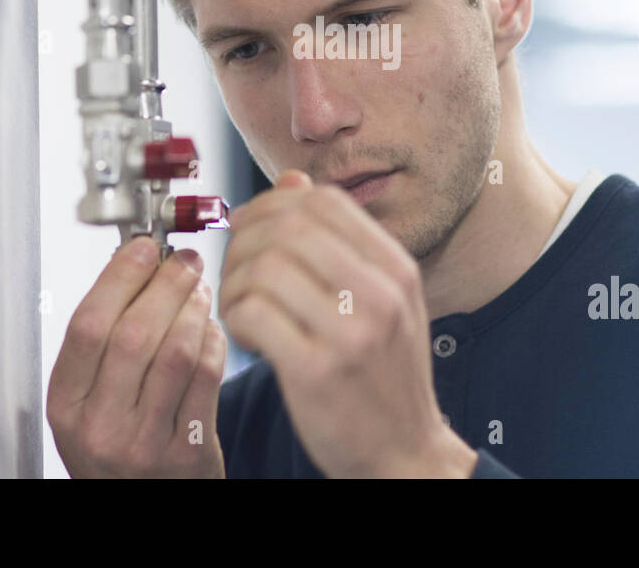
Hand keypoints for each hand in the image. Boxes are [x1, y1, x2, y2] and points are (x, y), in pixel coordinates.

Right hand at [47, 237, 226, 477]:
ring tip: (199, 290)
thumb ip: (102, 342)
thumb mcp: (87, 399)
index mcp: (67, 404)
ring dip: (193, 308)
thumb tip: (135, 265)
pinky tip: (210, 328)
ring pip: (175, 351)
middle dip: (165, 284)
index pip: (87, 325)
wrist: (141, 502)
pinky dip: (213, 340)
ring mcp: (145, 441)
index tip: (142, 248)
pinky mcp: (188, 451)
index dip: (118, 277)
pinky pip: (207, 377)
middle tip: (184, 260)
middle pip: (133, 334)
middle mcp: (100, 425)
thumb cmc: (117, 442)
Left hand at [218, 171, 476, 477]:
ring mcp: (352, 333)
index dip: (273, 203)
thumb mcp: (382, 300)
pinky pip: (253, 314)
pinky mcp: (316, 371)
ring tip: (240, 306)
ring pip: (264, 267)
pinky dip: (235, 317)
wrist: (404, 454)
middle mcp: (381, 294)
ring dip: (235, 282)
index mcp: (397, 268)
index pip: (324, 201)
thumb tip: (293, 183)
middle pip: (289, 226)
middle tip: (235, 266)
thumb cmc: (384, 376)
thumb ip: (340, 243)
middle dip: (245, 239)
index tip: (251, 226)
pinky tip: (246, 335)